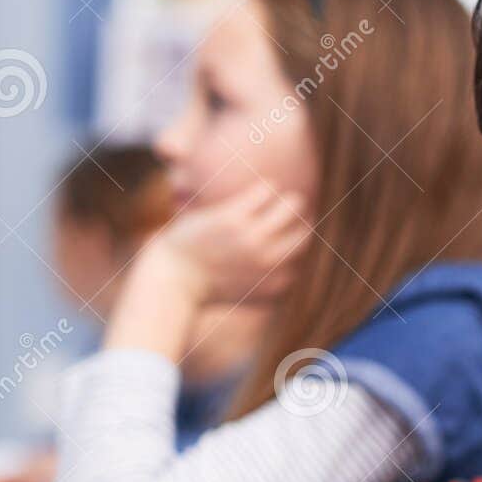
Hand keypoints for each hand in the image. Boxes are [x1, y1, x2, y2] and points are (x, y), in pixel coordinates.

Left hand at [154, 182, 310, 306]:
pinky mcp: (233, 220)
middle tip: (294, 211)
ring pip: (292, 205)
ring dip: (289, 199)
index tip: (295, 231)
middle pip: (307, 229)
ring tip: (280, 197)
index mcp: (277, 283)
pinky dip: (267, 187)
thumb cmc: (210, 286)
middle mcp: (269, 261)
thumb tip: (295, 273)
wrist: (173, 280)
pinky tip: (263, 188)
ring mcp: (252, 239)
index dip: (302, 239)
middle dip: (303, 218)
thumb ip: (272, 285)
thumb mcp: (248, 294)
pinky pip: (265, 192)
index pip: (308, 255)